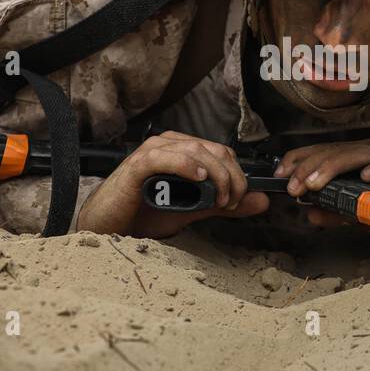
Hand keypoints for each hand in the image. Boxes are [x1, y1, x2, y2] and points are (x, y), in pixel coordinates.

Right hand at [76, 130, 267, 237]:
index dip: (237, 175)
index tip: (239, 200)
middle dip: (231, 177)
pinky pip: (165, 156)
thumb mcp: (193, 210)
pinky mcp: (137, 165)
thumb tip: (260, 200)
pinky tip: (199, 178)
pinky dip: (186, 165)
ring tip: (218, 200)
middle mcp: (170, 145)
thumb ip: (224, 204)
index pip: (222, 152)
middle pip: (214, 150)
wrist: (108, 226)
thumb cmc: (144, 213)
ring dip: (215, 176)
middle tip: (230, 203)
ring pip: (196, 151)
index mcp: (183, 151)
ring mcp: (153, 152)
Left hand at [274, 139, 369, 243]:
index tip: (278, 176)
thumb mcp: (360, 216)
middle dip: (308, 167)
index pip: (321, 152)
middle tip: (291, 185)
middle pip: (334, 152)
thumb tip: (309, 214)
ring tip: (314, 183)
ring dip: (332, 168)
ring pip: (357, 154)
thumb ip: (336, 213)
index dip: (298, 160)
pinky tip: (363, 177)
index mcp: (355, 160)